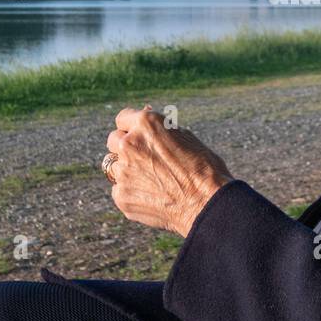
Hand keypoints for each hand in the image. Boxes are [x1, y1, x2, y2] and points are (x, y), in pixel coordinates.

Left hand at [104, 106, 233, 237]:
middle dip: (125, 147)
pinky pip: (120, 190)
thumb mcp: (186, 137)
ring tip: (153, 181)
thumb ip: (160, 130)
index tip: (138, 136)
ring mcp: (123, 171)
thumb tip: (146, 120)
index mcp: (146, 123)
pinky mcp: (121, 195)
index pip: (123, 118)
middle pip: (114, 140)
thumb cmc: (204, 168)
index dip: (132, 127)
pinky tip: (153, 197)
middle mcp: (129, 144)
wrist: (207, 203)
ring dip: (128, 170)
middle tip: (145, 158)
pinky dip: (132, 192)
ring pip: (115, 167)